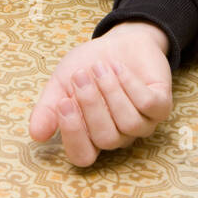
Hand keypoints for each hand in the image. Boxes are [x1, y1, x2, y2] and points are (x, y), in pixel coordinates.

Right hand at [29, 22, 173, 166]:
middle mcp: (118, 136)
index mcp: (91, 135)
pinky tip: (119, 68)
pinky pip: (150, 105)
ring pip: (129, 123)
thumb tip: (35, 134)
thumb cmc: (88, 65)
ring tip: (101, 68)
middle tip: (81, 76)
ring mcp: (142, 124)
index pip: (82, 156)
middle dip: (91, 105)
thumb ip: (48, 107)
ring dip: (112, 92)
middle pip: (106, 138)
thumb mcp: (61, 82)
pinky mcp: (161, 105)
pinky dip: (131, 85)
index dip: (73, 135)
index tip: (63, 103)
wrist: (119, 41)